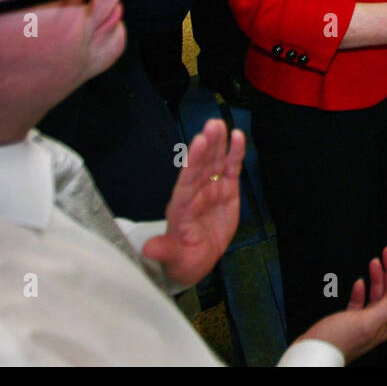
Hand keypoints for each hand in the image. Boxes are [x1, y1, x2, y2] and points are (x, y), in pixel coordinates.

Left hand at [142, 118, 246, 287]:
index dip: (193, 161)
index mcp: (181, 206)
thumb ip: (165, 250)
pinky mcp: (227, 191)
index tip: (198, 141)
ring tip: (221, 124)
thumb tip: (148, 250)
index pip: (187, 180)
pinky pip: (231, 169)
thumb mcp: (174, 259)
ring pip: (215, 162)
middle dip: (207, 145)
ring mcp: (211, 190)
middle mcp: (195, 193)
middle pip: (202, 166)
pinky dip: (235, 154)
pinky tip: (238, 137)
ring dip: (219, 143)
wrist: (197, 261)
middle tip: (212, 125)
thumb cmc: (182, 260)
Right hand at [296, 247, 386, 362]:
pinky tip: (360, 282)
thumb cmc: (337, 342)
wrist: (312, 355)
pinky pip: (362, 303)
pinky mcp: (350, 322)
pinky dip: (363, 290)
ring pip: (379, 295)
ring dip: (379, 277)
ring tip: (376, 261)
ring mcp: (365, 322)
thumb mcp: (368, 320)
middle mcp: (380, 323)